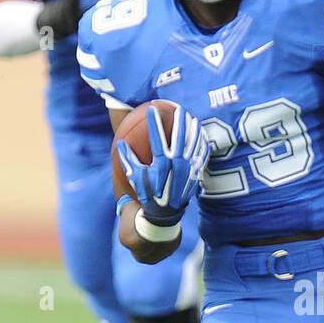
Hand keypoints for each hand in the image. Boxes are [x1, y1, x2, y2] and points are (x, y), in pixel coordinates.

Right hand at [116, 104, 209, 227]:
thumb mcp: (135, 177)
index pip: (157, 137)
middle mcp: (176, 165)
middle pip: (180, 137)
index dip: (154, 122)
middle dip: (180, 121)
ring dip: (194, 131)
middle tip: (180, 109)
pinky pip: (201, 157)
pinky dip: (202, 146)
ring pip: (193, 145)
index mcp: (161, 163)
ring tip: (194, 119)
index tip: (151, 108)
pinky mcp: (195, 175)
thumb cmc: (148, 193)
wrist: (164, 214)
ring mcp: (188, 169)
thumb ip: (128, 159)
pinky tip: (203, 138)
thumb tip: (120, 143)